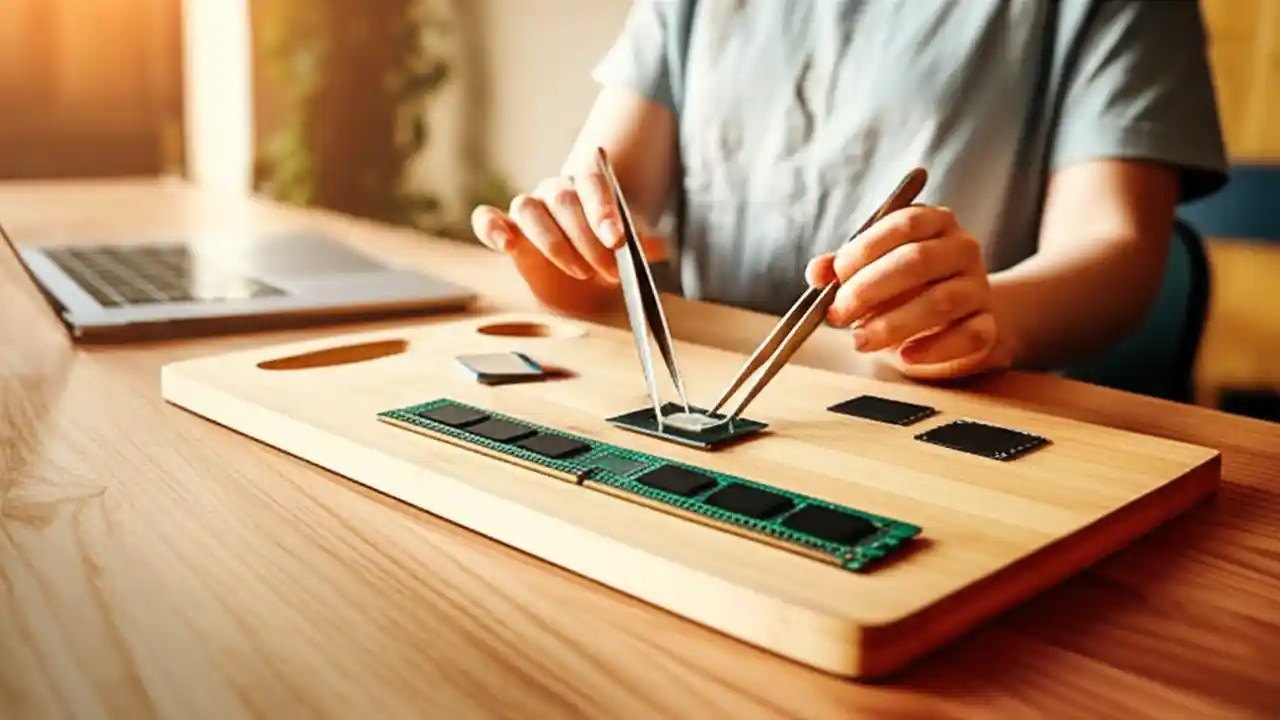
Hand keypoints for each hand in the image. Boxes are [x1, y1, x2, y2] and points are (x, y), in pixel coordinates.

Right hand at [471, 173, 665, 281]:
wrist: (591, 263)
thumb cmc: (611, 248)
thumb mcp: (634, 245)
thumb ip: (645, 243)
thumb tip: (658, 246)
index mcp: (587, 182)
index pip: (592, 182)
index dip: (603, 210)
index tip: (618, 239)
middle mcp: (556, 190)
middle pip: (563, 201)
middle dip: (587, 239)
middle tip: (610, 270)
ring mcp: (529, 208)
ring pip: (527, 208)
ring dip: (552, 242)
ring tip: (579, 271)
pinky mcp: (508, 231)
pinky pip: (487, 219)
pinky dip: (491, 228)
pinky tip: (505, 244)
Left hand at [804, 206, 1015, 379]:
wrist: (961, 318)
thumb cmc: (908, 288)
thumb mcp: (873, 270)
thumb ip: (844, 268)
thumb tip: (816, 272)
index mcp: (935, 223)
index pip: (904, 223)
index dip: (865, 248)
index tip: (836, 275)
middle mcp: (962, 249)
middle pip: (918, 261)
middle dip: (869, 289)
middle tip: (838, 314)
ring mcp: (979, 287)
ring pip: (942, 300)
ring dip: (894, 323)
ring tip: (860, 340)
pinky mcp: (988, 325)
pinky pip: (968, 336)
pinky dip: (935, 348)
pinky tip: (906, 356)